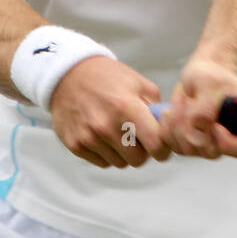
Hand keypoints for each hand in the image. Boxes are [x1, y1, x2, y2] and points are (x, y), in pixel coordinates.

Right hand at [48, 57, 171, 168]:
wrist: (67, 73)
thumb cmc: (107, 77)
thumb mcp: (138, 83)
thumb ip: (157, 107)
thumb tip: (169, 130)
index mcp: (127, 107)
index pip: (155, 144)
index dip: (163, 149)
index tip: (161, 146)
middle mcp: (107, 125)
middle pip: (138, 160)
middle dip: (141, 151)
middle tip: (136, 136)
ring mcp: (89, 137)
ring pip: (120, 164)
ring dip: (122, 153)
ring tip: (117, 132)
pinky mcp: (75, 145)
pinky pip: (102, 163)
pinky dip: (106, 153)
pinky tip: (102, 135)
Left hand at [160, 56, 236, 160]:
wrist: (200, 74)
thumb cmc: (213, 75)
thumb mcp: (211, 85)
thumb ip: (205, 111)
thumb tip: (196, 138)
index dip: (228, 143)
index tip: (215, 125)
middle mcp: (233, 140)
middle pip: (212, 151)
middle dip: (194, 126)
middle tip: (190, 101)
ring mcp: (212, 144)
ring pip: (190, 149)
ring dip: (178, 123)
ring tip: (182, 100)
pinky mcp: (193, 144)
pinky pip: (175, 146)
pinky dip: (168, 128)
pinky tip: (172, 111)